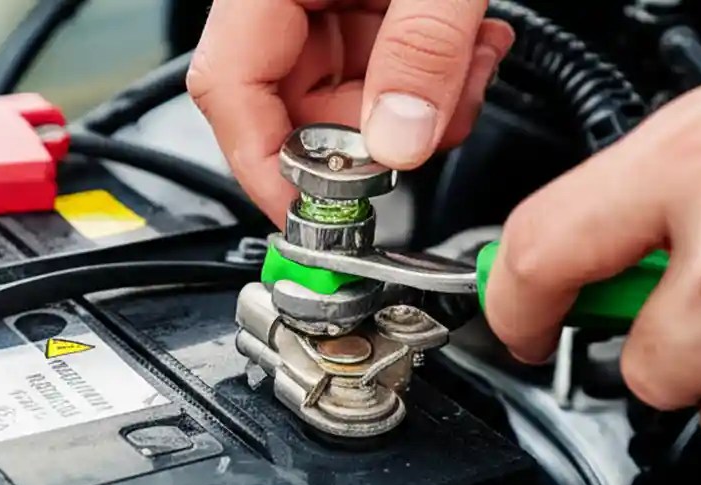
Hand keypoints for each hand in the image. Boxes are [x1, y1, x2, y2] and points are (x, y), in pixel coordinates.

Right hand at [187, 0, 513, 224]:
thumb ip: (422, 49)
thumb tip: (401, 144)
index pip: (231, 90)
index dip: (267, 169)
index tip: (316, 224)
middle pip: (296, 103)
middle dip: (378, 134)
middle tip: (433, 127)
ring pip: (349, 89)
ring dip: (419, 102)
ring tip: (469, 64)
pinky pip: (380, 58)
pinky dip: (430, 69)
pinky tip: (469, 45)